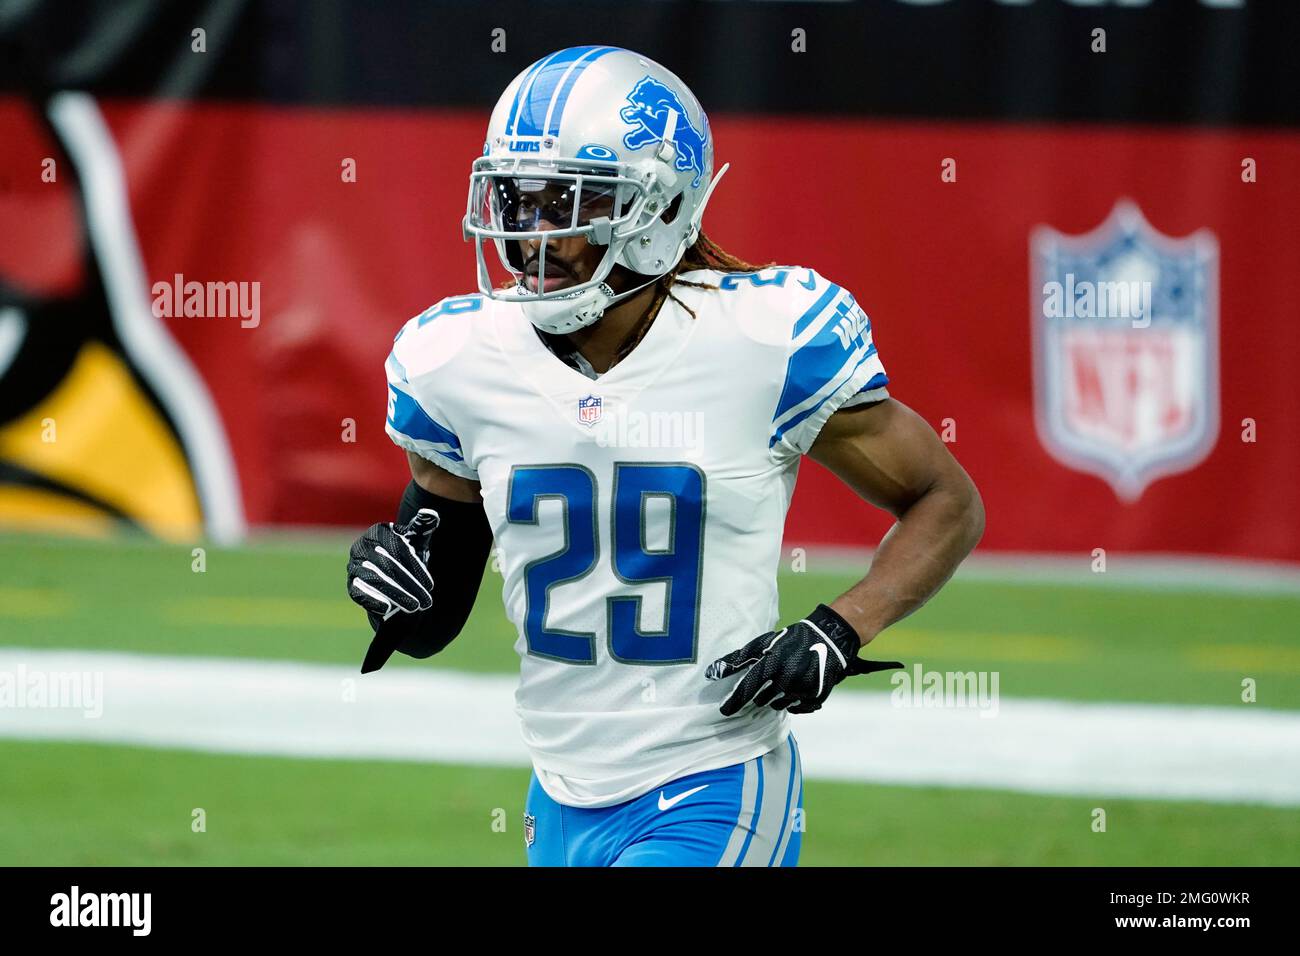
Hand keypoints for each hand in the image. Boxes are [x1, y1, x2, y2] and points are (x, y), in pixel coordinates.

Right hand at [347, 509, 439, 620]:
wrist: (392, 574)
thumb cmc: (405, 554)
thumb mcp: (416, 541)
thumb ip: (422, 528)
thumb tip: (430, 514)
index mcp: (378, 531)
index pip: (398, 549)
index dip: (415, 568)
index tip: (430, 585)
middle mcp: (362, 546)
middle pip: (387, 566)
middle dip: (409, 585)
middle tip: (426, 601)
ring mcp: (354, 565)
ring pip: (375, 580)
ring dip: (396, 594)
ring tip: (414, 607)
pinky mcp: (351, 583)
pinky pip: (359, 592)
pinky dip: (373, 600)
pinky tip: (387, 609)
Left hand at [705, 604, 901, 715]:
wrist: (828, 640)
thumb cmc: (790, 640)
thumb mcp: (763, 644)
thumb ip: (738, 658)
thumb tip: (712, 673)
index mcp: (771, 665)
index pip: (746, 691)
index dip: (734, 703)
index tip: (724, 711)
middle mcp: (786, 681)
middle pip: (762, 700)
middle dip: (760, 694)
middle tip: (767, 681)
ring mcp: (801, 691)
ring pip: (778, 705)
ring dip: (776, 697)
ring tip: (783, 680)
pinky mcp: (814, 698)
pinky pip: (795, 707)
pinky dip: (792, 700)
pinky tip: (796, 686)